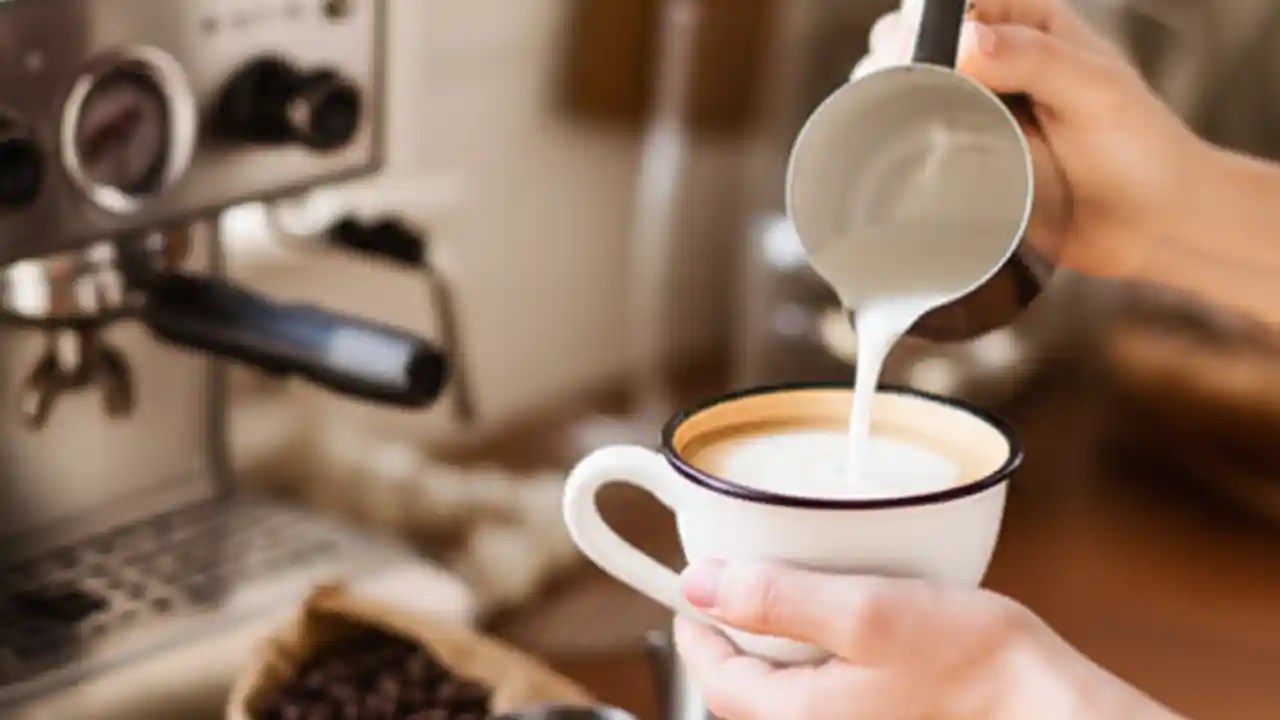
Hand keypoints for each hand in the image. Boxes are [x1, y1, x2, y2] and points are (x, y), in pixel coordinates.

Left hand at [674, 561, 1180, 719]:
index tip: (696, 579)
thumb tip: (698, 584)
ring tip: (794, 589)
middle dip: (734, 628)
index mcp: (795, 716)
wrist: (1040, 701)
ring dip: (776, 637)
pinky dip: (814, 651)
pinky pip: (817, 689)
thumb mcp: (866, 611)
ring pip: (778, 684)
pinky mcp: (870, 715)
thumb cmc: (971, 660)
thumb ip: (776, 598)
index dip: (694, 621)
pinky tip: (842, 619)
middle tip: (744, 574)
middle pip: (740, 682)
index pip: (710, 672)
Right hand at [853, 0, 1212, 279]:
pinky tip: (897, 161)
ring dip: (893, 110)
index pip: (953, 4)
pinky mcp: (966, 163)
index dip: (924, 24)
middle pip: (919, 46)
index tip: (917, 55)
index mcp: (1027, 25)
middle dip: (898, 66)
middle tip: (905, 98)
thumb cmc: (1142, 151)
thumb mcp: (1095, 93)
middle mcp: (995, 65)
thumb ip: (1035, 60)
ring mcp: (976, 115)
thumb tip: (966, 41)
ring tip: (898, 132)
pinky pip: (920, 148)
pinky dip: (902, 151)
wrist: (1152, 230)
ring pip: (910, 96)